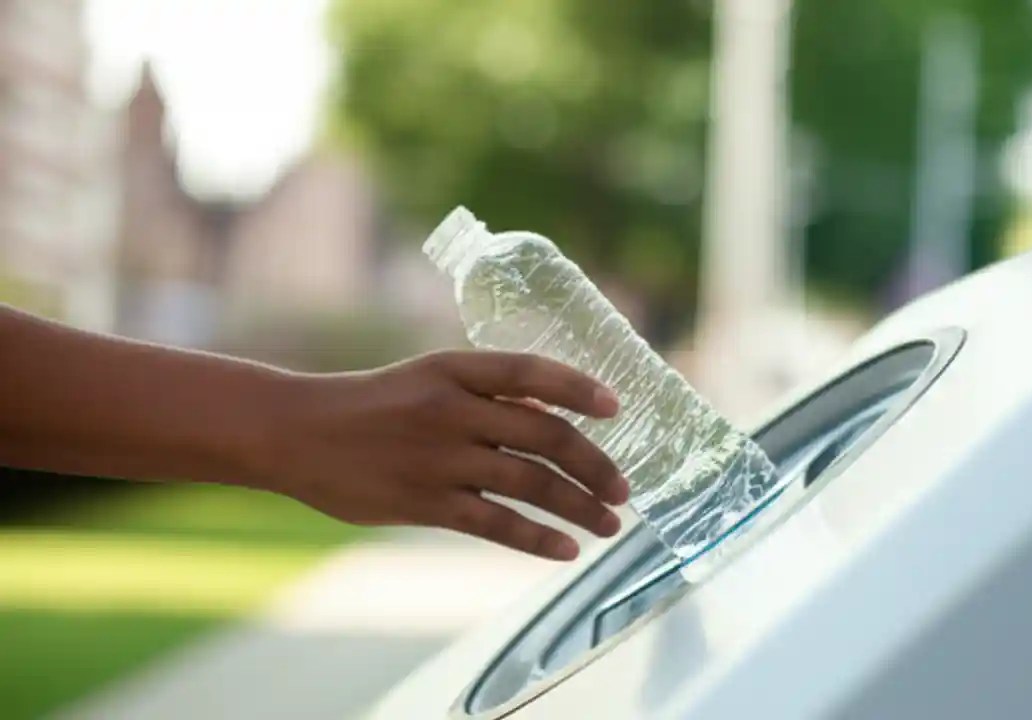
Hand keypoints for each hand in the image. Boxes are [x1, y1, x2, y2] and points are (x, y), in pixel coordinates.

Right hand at [247, 351, 626, 560]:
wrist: (297, 432)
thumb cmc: (373, 405)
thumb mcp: (427, 379)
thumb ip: (485, 395)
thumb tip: (554, 419)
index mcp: (455, 369)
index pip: (531, 372)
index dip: (578, 388)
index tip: (617, 406)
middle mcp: (452, 410)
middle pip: (545, 435)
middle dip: (594, 465)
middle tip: (623, 489)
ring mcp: (440, 458)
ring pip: (530, 483)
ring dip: (578, 506)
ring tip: (609, 525)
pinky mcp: (425, 502)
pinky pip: (495, 523)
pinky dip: (537, 538)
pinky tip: (566, 549)